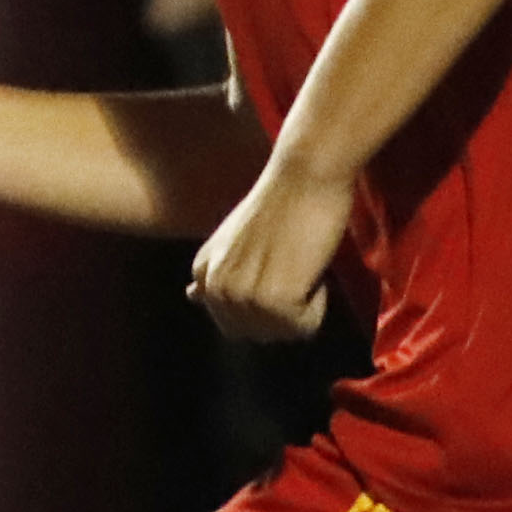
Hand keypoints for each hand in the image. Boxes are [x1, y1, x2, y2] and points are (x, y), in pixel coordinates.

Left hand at [187, 152, 346, 342]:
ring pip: (283, 333)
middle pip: (258, 334)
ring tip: (298, 263)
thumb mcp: (230, 242)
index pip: (233, 324)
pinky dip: (319, 303)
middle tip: (291, 265)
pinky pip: (305, 327)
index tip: (274, 266)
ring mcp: (243, 296)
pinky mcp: (275, 300)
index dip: (264, 302)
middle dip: (283, 310)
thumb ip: (214, 275)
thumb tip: (192, 297)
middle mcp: (215, 289)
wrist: (303, 177)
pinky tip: (310, 267)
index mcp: (202, 275)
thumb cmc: (278, 204)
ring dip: (302, 305)